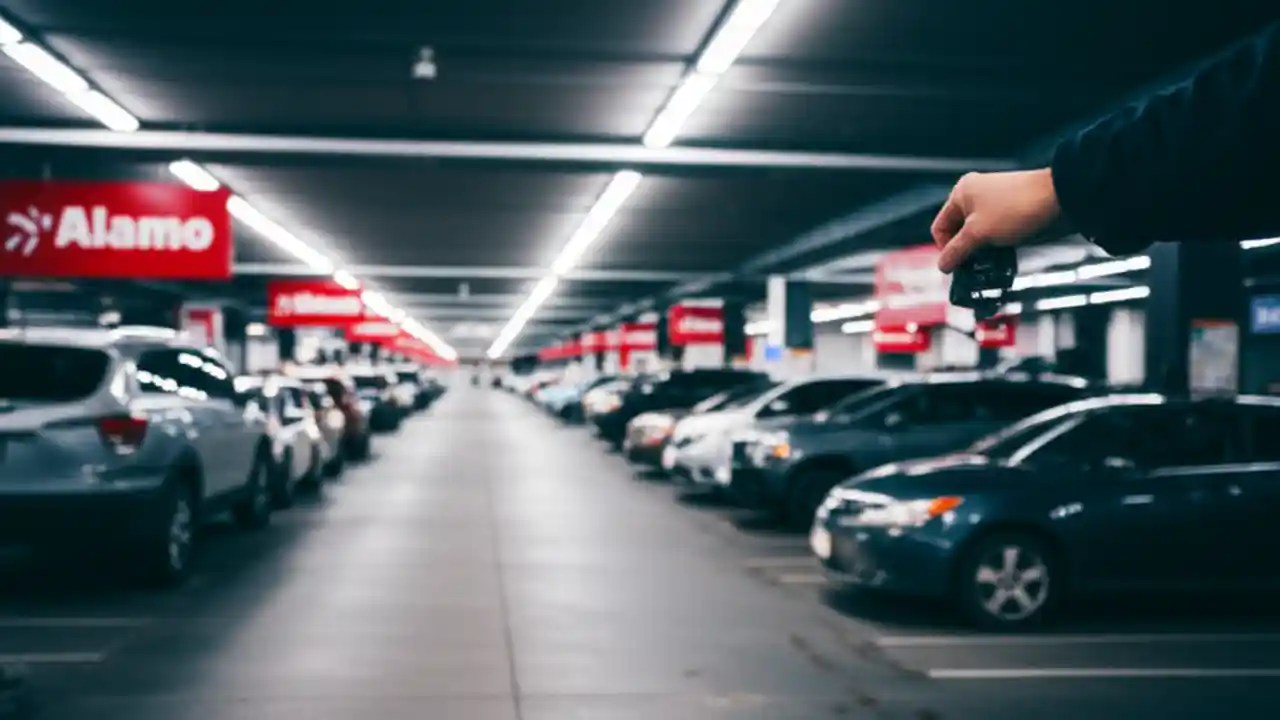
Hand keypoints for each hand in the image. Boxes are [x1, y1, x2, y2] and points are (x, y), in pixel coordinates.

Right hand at [930, 168, 1061, 272]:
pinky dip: (996, 248)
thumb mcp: (978, 234)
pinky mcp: (1011, 213)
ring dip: (981, 252)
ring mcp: (994, 204)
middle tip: (973, 270)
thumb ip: (956, 251)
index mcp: (961, 194)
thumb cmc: (1015, 210)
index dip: (945, 249)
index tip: (957, 266)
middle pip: (958, 232)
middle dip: (965, 252)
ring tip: (990, 265)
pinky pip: (994, 234)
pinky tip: (1003, 258)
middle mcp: (975, 196)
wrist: (1060, 199)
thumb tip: (942, 265)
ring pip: (978, 235)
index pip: (939, 227)